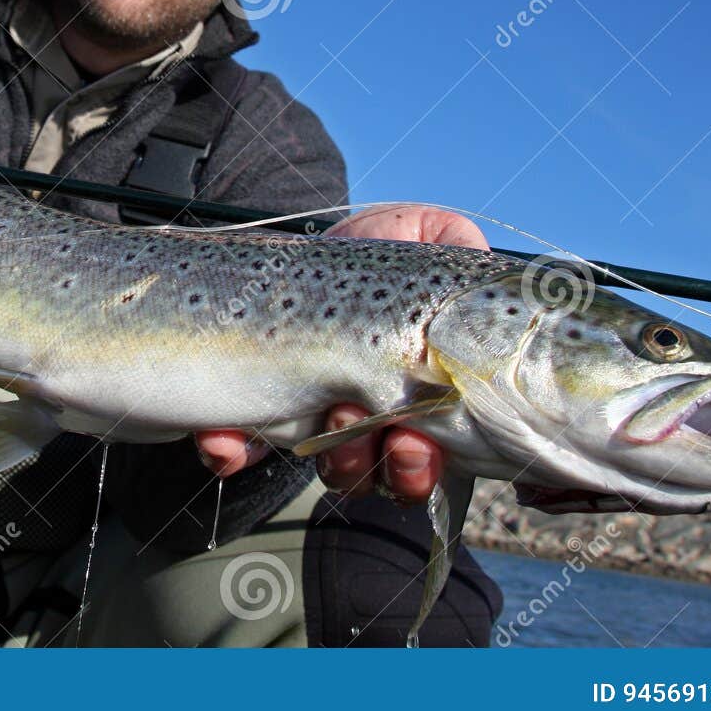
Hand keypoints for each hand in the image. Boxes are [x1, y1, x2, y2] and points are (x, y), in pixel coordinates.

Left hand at [194, 203, 488, 501]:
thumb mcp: (430, 235)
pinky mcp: (252, 412)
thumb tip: (485, 270)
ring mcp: (314, 421)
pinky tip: (225, 442)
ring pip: (332, 473)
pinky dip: (231, 452)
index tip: (418, 441)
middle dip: (398, 468)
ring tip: (336, 414)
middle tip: (396, 437)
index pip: (437, 457)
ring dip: (339, 460)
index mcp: (424, 398)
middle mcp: (375, 424)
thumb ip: (463, 251)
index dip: (431, 466)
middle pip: (389, 476)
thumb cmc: (379, 245)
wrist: (304, 242)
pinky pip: (238, 450)